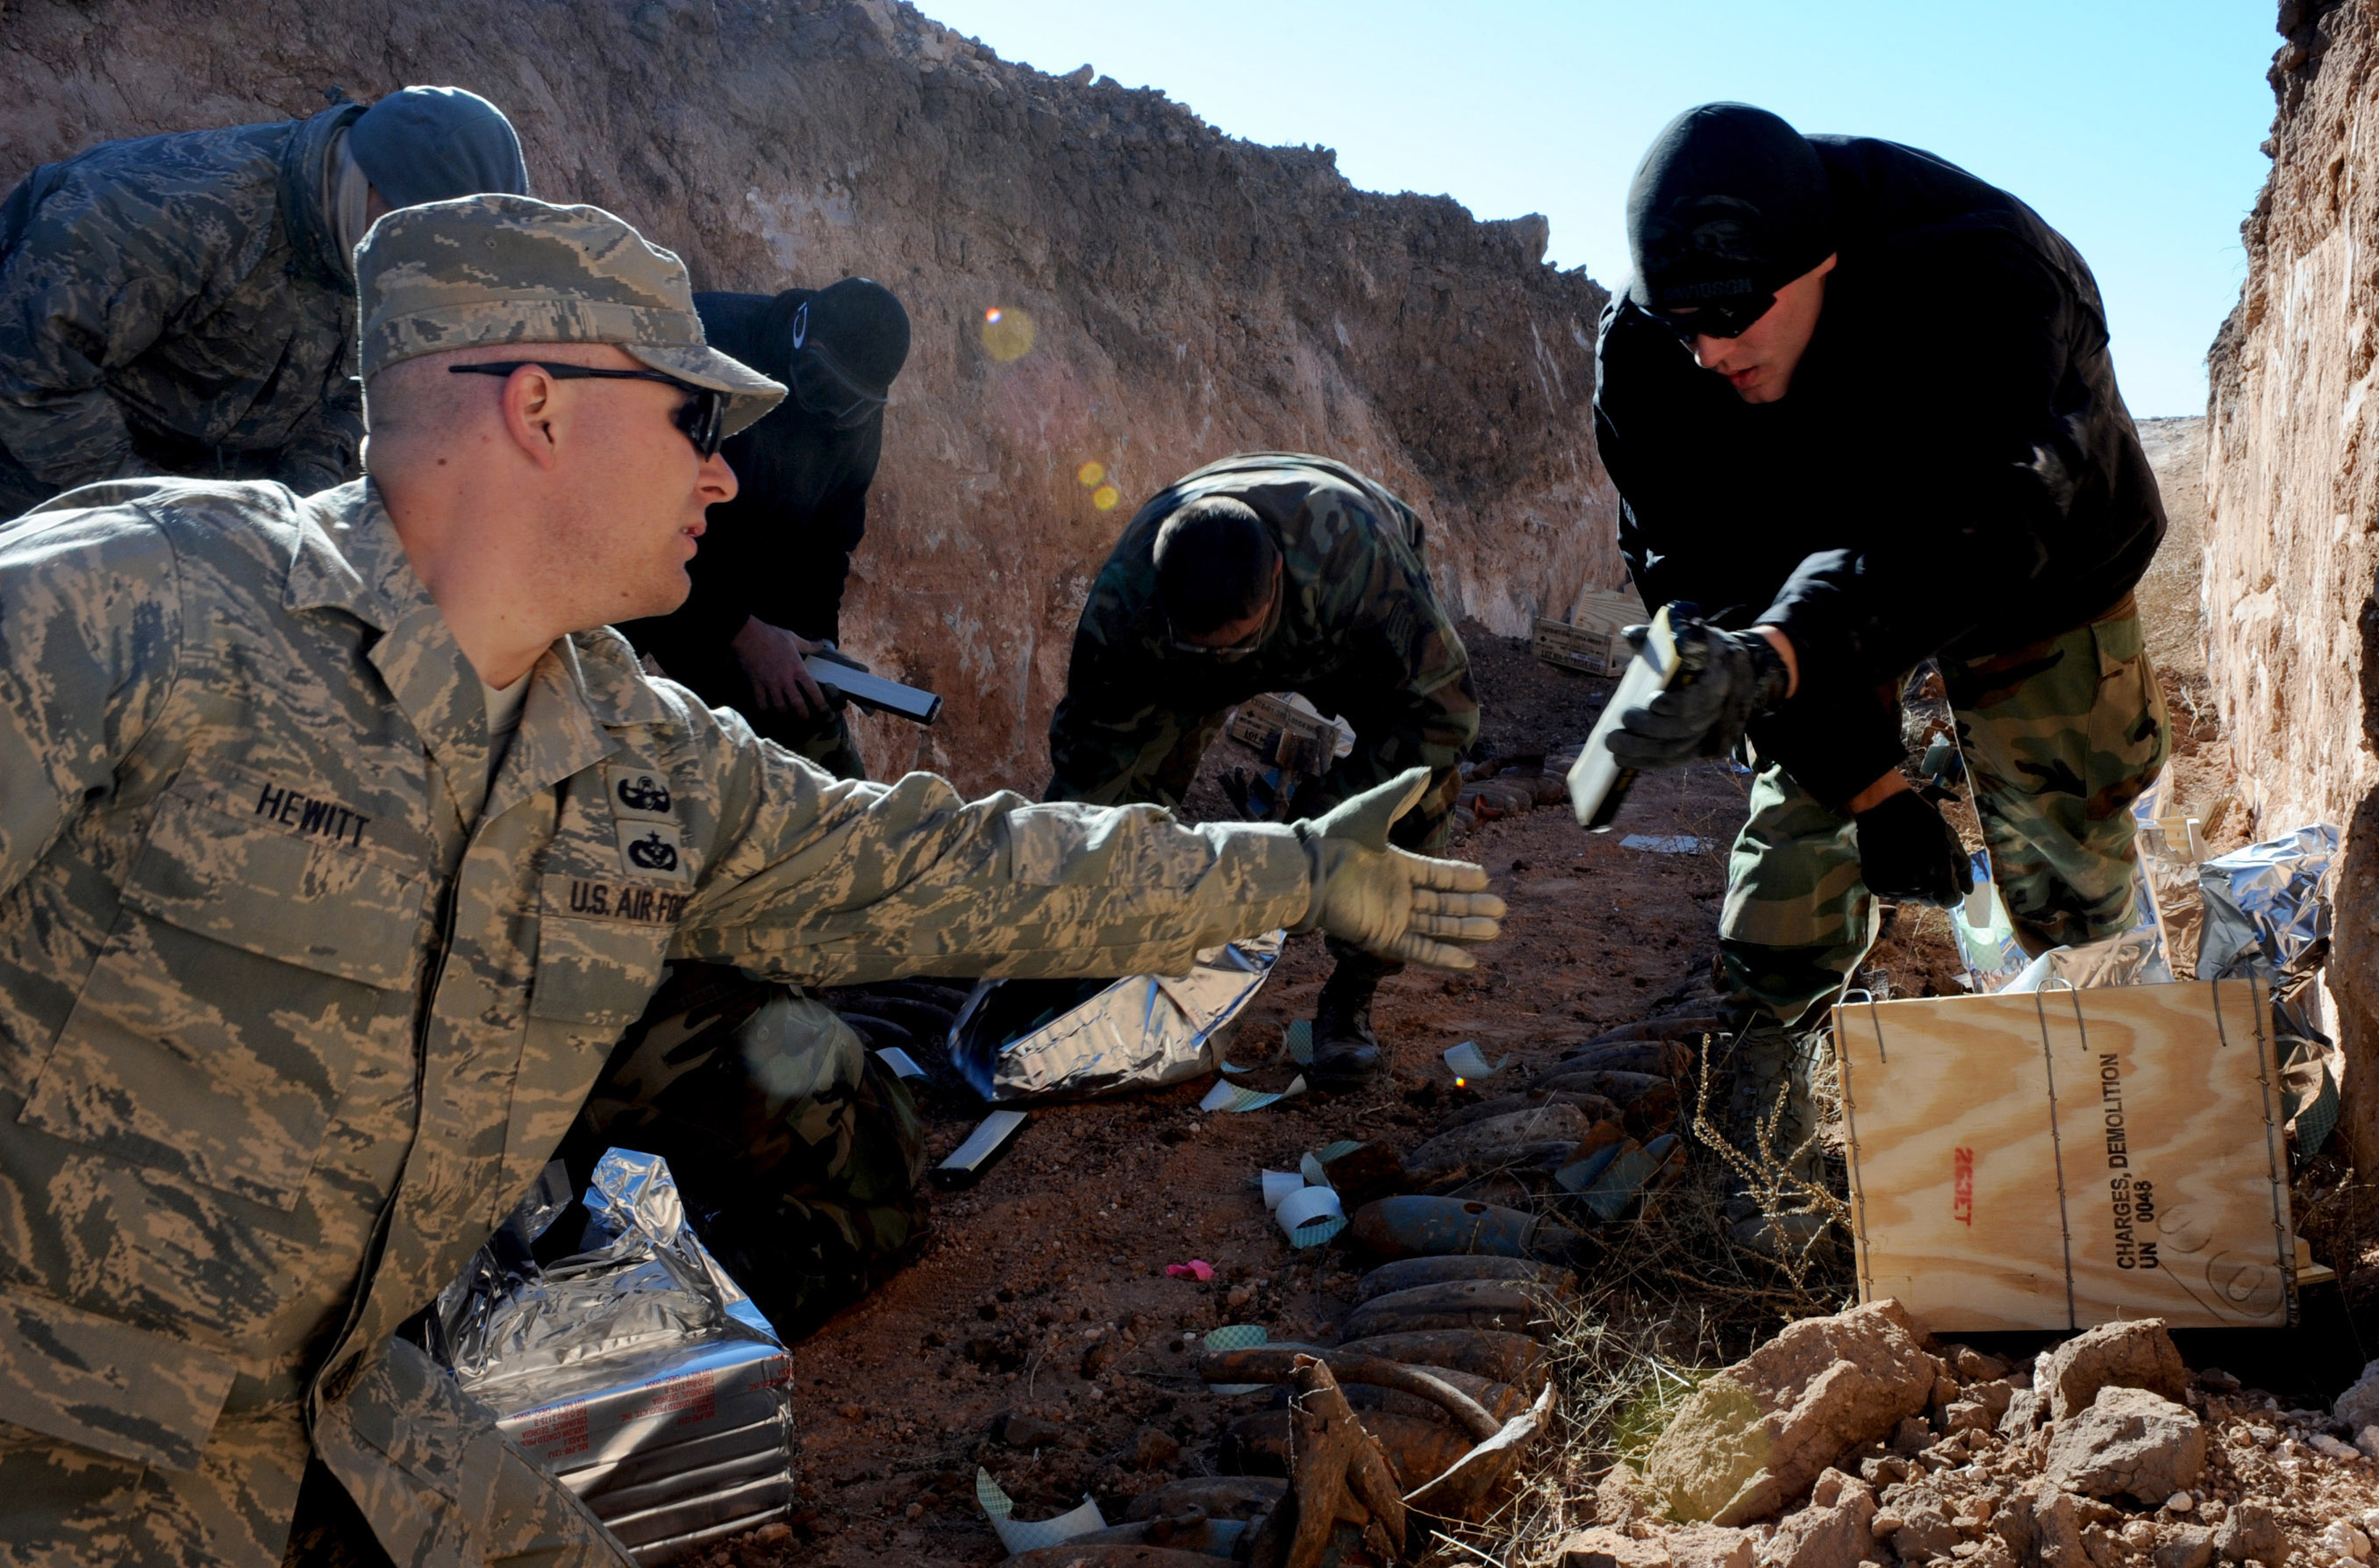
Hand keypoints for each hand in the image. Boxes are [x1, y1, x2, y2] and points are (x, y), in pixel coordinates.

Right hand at [730, 617, 828, 717]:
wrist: (748, 635)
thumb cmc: (772, 635)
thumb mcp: (793, 639)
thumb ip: (809, 645)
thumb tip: (823, 645)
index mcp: (796, 668)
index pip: (812, 689)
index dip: (820, 703)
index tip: (825, 711)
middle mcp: (785, 679)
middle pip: (797, 703)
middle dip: (803, 714)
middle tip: (807, 719)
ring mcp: (770, 683)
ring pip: (779, 706)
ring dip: (785, 713)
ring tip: (788, 716)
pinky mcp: (756, 684)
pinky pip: (761, 702)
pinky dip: (765, 708)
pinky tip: (768, 710)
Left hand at [1292, 768, 1505, 968]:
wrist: (1308, 866)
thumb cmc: (1336, 837)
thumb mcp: (1374, 811)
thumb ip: (1402, 795)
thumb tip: (1427, 771)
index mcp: (1396, 866)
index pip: (1437, 875)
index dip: (1461, 878)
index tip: (1486, 879)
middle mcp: (1396, 894)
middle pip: (1443, 903)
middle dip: (1471, 908)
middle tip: (1500, 911)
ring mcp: (1390, 917)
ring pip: (1437, 926)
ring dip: (1465, 931)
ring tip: (1495, 931)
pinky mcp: (1382, 937)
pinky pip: (1419, 950)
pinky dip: (1442, 957)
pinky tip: (1467, 962)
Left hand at [1606, 619, 1792, 771]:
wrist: (1734, 668)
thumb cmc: (1699, 648)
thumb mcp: (1685, 633)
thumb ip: (1658, 635)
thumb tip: (1631, 635)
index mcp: (1721, 674)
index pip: (1704, 695)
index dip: (1678, 703)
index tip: (1653, 701)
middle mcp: (1722, 706)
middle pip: (1687, 727)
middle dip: (1650, 730)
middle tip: (1619, 727)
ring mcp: (1715, 729)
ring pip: (1682, 748)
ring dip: (1644, 752)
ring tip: (1614, 749)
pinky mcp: (1705, 745)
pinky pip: (1679, 759)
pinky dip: (1651, 762)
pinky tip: (1626, 760)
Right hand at [1854, 787, 1974, 906]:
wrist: (1884, 807)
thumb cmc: (1922, 820)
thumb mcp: (1950, 839)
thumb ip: (1963, 867)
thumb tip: (1968, 891)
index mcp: (1939, 876)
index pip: (1950, 901)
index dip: (1950, 890)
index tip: (1944, 877)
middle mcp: (1917, 887)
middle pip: (1929, 900)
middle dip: (1930, 886)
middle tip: (1922, 863)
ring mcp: (1894, 887)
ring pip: (1910, 897)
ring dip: (1911, 884)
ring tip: (1906, 859)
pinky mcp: (1877, 885)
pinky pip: (1891, 892)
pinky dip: (1893, 880)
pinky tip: (1893, 861)